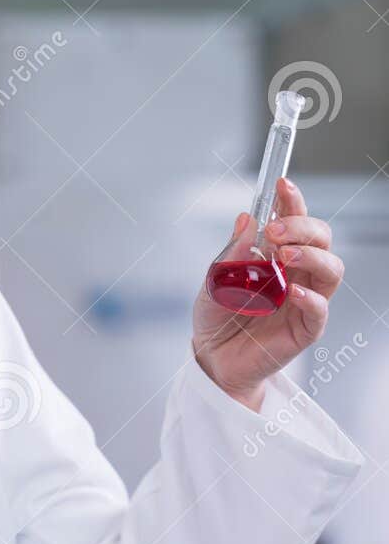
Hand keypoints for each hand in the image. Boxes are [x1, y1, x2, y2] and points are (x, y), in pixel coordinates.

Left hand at [192, 178, 342, 410]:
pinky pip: (320, 310)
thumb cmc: (217, 317)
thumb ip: (232, 252)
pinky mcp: (305, 329)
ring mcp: (304, 300)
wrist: (211, 358)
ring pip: (331, 270)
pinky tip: (291, 293)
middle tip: (275, 231)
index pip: (296, 221)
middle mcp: (297, 273)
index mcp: (278, 255)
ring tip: (285, 256)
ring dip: (312, 256)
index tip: (282, 184)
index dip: (293, 200)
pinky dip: (310, 299)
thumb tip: (247, 218)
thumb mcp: (215, 280)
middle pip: (321, 239)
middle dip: (302, 226)